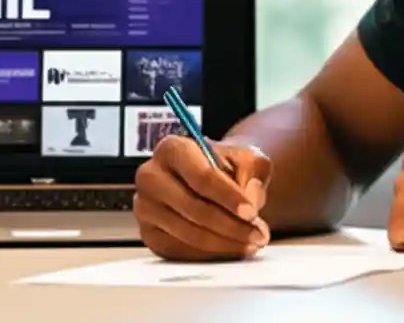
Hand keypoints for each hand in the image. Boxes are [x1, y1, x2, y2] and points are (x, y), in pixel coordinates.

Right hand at [134, 136, 272, 260]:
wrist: (209, 180)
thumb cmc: (225, 166)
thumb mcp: (246, 157)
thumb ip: (253, 170)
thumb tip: (249, 198)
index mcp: (172, 148)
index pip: (201, 177)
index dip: (228, 198)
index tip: (251, 212)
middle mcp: (151, 176)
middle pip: (193, 208)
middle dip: (231, 225)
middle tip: (258, 234)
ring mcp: (145, 207)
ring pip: (188, 233)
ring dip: (224, 243)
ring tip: (250, 243)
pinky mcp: (148, 233)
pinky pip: (180, 251)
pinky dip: (209, 254)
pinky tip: (230, 249)